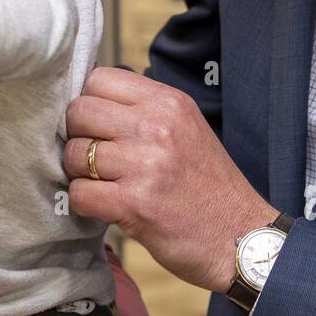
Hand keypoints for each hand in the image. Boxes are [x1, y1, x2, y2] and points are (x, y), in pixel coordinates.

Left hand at [62, 68, 277, 293]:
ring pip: (74, 154)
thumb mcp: (187, 128)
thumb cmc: (208, 185)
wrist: (241, 236)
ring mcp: (145, 164)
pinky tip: (105, 206)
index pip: (99, 79)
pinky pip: (79, 193)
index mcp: (169, 102)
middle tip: (92, 157)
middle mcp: (157, 126)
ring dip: (78, 173)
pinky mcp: (135, 203)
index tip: (95, 125)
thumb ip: (144, 111)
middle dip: (77, 136)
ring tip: (102, 184)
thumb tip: (89, 103)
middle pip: (79, 112)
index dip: (88, 103)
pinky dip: (84, 203)